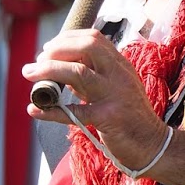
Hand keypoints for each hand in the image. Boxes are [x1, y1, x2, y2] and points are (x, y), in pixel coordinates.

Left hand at [24, 28, 168, 171]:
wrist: (153, 145)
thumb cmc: (131, 118)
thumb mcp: (115, 90)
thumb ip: (91, 79)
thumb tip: (61, 72)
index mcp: (120, 65)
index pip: (94, 38)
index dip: (67, 39)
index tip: (48, 48)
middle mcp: (119, 75)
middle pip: (87, 47)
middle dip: (57, 49)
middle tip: (39, 60)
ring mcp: (115, 95)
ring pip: (78, 73)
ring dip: (49, 71)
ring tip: (30, 74)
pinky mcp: (108, 118)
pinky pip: (74, 112)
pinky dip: (50, 110)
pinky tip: (35, 109)